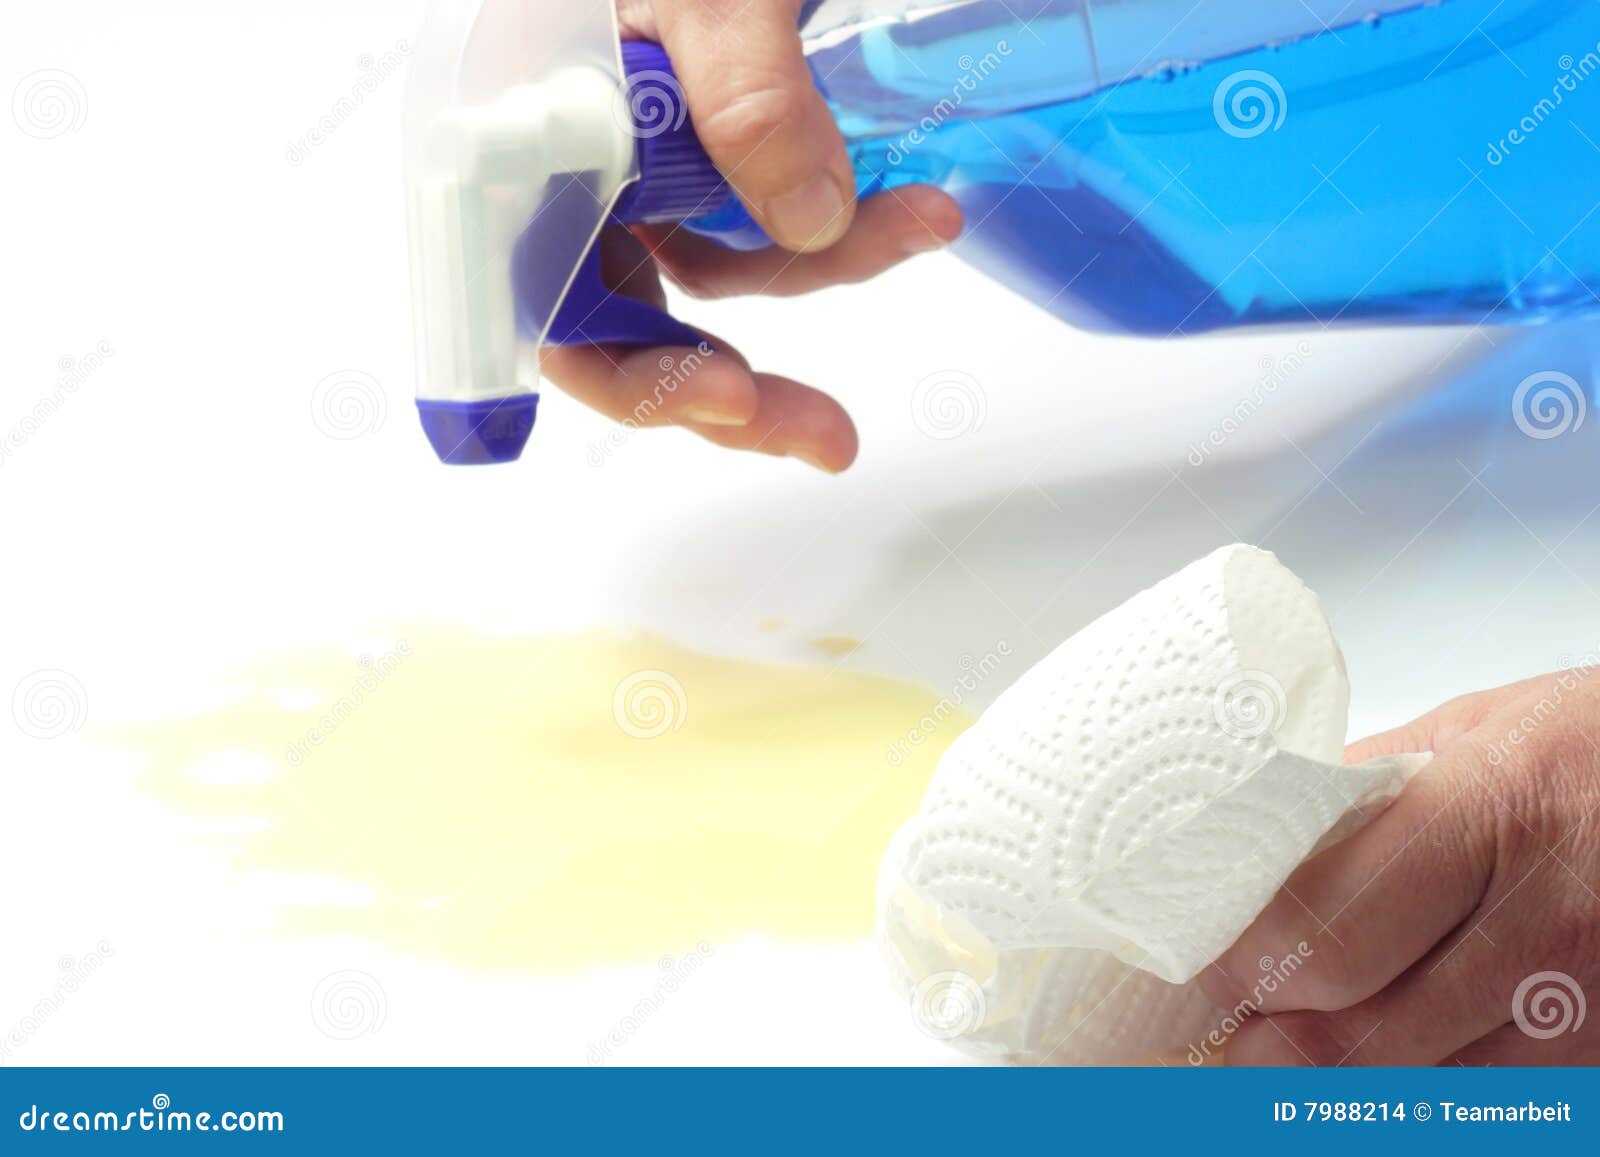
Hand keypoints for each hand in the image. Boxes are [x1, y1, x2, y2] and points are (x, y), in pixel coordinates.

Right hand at [541, 0, 964, 471]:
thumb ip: (745, 94)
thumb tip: (814, 218)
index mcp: (510, 137)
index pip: (542, 305)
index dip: (628, 370)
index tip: (730, 395)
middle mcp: (555, 168)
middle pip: (624, 326)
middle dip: (734, 383)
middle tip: (825, 436)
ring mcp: (621, 165)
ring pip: (705, 282)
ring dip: (816, 277)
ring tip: (918, 225)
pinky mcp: (688, 152)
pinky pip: (747, 226)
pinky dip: (822, 226)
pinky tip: (896, 208)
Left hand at [1200, 670, 1599, 1065]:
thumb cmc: (1597, 746)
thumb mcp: (1479, 725)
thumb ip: (1363, 785)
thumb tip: (1242, 832)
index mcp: (1496, 810)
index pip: (1326, 927)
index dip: (1243, 958)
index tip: (1197, 956)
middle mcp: (1549, 921)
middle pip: (1357, 1029)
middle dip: (1267, 1038)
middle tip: (1223, 1021)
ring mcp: (1588, 1006)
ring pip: (1415, 1088)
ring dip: (1328, 1082)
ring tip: (1275, 1050)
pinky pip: (1484, 1103)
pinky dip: (1415, 1094)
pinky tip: (1373, 1062)